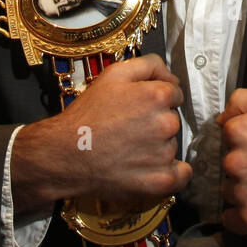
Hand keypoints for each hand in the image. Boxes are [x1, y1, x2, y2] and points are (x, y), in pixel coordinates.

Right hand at [10, 54, 190, 210]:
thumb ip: (148, 65)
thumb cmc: (87, 115)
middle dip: (157, 122)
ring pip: (172, 146)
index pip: (174, 94)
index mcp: (157, 95)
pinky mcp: (160, 181)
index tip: (142, 107)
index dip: (158, 98)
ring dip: (159, 147)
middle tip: (131, 128)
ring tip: (129, 149)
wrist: (66, 153)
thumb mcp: (114, 74)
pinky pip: (181, 176)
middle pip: (173, 120)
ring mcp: (163, 154)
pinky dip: (173, 173)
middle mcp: (165, 124)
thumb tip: (171, 76)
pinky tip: (154, 168)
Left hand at [216, 88, 246, 234]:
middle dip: (246, 164)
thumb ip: (244, 101)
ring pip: (230, 191)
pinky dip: (244, 214)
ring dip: (245, 190)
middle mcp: (235, 162)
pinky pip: (231, 219)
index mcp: (239, 131)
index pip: (228, 136)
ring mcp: (243, 193)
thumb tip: (221, 120)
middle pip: (228, 165)